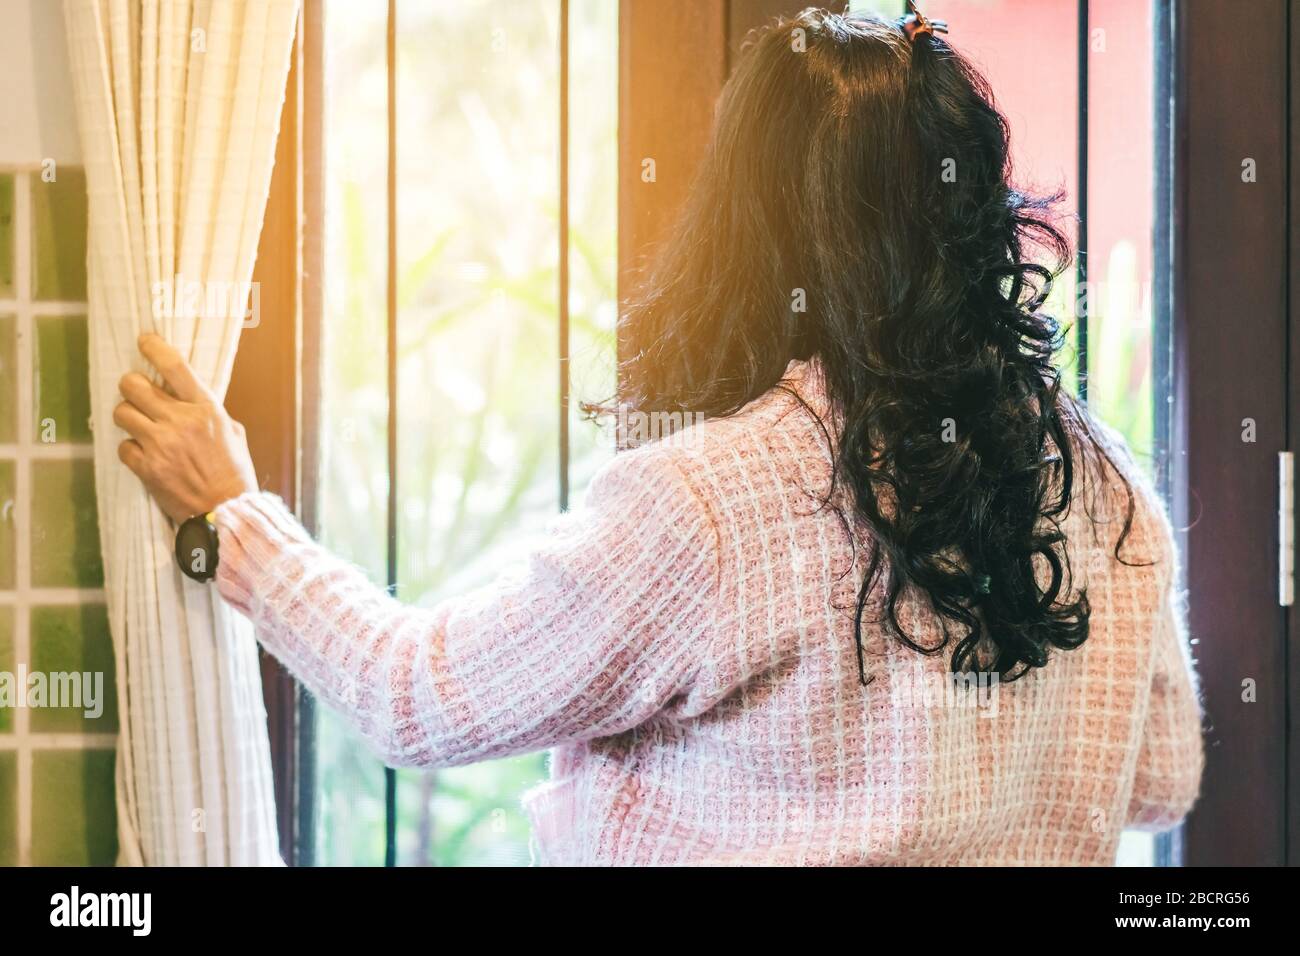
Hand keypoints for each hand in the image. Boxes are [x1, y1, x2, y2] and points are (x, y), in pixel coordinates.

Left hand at [115, 333, 258, 522]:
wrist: (226, 510)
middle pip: (133, 385)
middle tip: (138, 395)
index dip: (154, 347)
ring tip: (140, 427)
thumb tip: (191, 399)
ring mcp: (161, 444)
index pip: (175, 366)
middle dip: (131, 387)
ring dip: (128, 417)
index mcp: (206, 409)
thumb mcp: (234, 434)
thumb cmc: (234, 472)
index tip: (145, 340)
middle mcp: (181, 422)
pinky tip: (145, 455)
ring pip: (121, 412)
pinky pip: (123, 446)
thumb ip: (211, 413)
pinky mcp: (147, 467)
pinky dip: (130, 450)